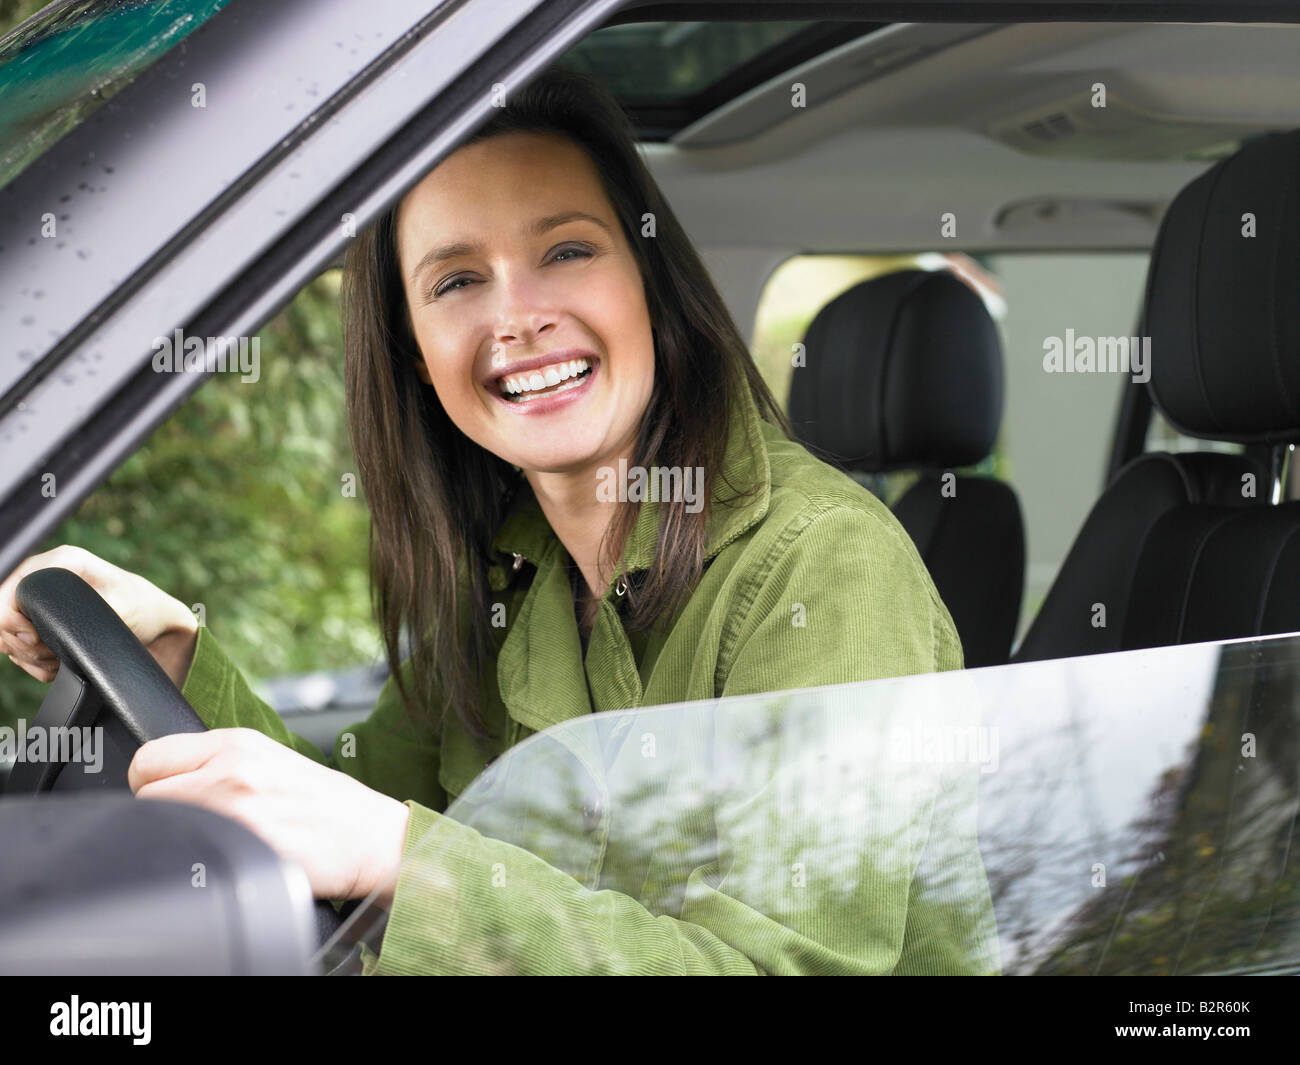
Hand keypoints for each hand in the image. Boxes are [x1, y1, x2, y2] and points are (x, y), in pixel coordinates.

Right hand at [0, 545, 198, 686]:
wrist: (160, 629)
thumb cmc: (144, 610)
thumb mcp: (117, 608)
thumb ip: (74, 616)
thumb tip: (27, 629)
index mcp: (62, 562)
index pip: (7, 588)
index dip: (10, 618)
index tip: (33, 638)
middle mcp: (47, 578)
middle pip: (3, 618)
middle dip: (25, 644)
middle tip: (55, 652)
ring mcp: (42, 604)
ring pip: (9, 638)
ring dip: (34, 657)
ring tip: (65, 658)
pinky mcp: (44, 625)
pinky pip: (22, 652)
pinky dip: (39, 665)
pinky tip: (63, 664)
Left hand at [128, 727, 411, 902]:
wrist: (375, 838)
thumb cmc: (328, 806)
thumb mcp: (273, 761)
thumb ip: (220, 763)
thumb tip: (170, 780)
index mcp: (237, 742)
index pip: (149, 758)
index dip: (152, 784)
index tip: (169, 797)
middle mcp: (232, 768)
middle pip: (144, 797)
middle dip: (162, 816)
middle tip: (197, 828)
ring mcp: (237, 808)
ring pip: (161, 830)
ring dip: (180, 843)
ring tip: (218, 846)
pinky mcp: (245, 846)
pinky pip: (189, 860)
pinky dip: (201, 867)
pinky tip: (232, 863)